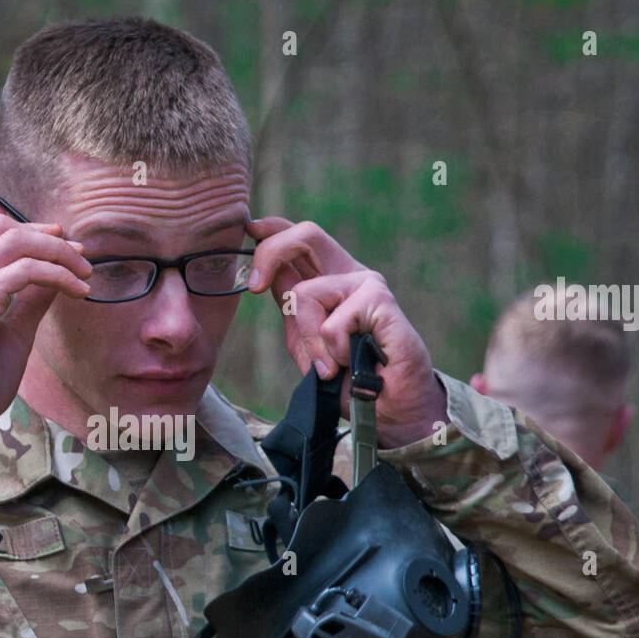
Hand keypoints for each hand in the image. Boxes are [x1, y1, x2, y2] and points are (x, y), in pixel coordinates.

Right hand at [0, 201, 92, 443]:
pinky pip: (25, 271)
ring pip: (16, 243)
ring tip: (85, 273)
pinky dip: (58, 275)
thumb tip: (55, 275)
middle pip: (2, 228)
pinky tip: (78, 291)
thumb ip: (30, 300)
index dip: (31, 231)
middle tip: (81, 256)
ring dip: (58, 253)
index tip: (65, 245)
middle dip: (47, 236)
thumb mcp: (12, 331)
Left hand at [245, 216, 447, 446]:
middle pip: (306, 234)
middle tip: (255, 286)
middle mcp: (348, 274)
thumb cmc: (349, 380)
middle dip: (271, 253)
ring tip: (330, 365)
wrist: (388, 409)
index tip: (249, 228)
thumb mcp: (306, 343)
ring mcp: (366, 283)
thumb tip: (269, 274)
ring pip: (304, 294)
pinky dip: (333, 352)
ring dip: (309, 341)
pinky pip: (330, 323)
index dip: (273, 230)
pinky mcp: (379, 299)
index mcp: (329, 280)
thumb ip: (291, 310)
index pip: (300, 240)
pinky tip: (354, 362)